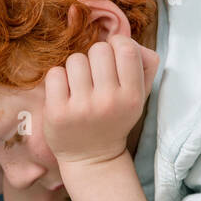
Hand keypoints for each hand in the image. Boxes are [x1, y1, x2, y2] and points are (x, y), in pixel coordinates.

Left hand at [43, 35, 159, 166]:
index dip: (116, 45)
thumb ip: (145, 65)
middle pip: (98, 49)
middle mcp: (109, 102)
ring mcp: (82, 107)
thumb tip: (131, 42)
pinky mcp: (57, 112)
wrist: (92, 159)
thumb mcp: (139, 96)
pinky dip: (58, 79)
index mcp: (132, 96)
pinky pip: (54, 73)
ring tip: (79, 87)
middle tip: (94, 76)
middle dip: (95, 58)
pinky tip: (64, 94)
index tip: (112, 58)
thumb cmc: (114, 119)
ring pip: (75, 59)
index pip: (126, 48)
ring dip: (75, 69)